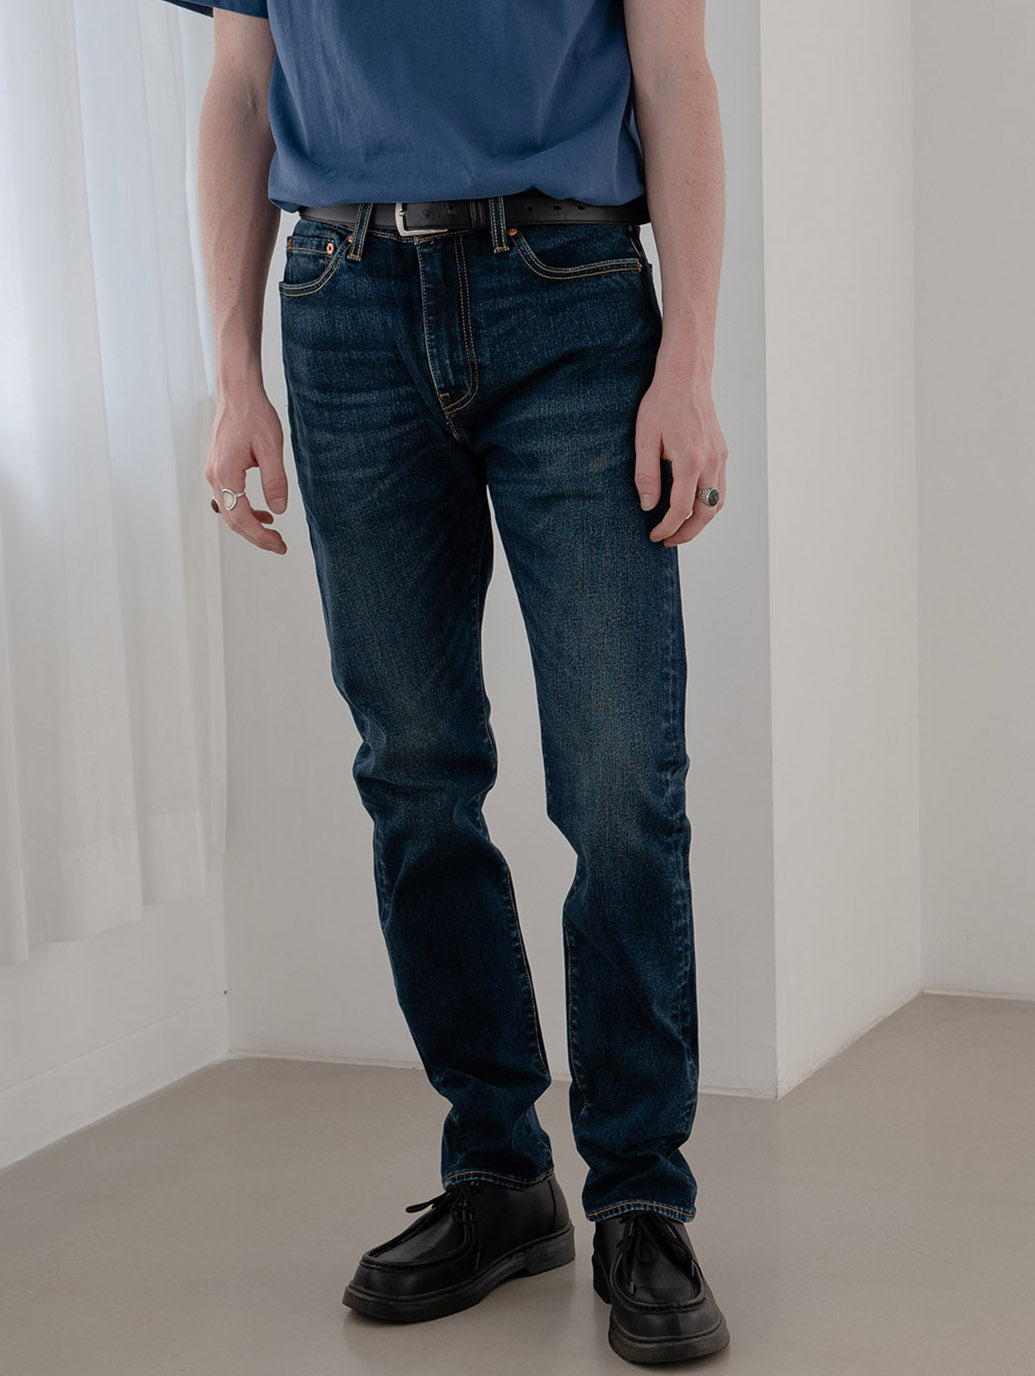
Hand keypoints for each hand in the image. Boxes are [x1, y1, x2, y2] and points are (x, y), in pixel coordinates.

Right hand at [207, 385, 287, 553]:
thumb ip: (275, 481)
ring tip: (273, 533)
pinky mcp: (219, 468)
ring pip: (229, 511)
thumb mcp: (271, 448)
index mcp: (226, 474)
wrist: (238, 393)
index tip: (279, 545)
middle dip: (256, 536)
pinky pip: (229, 498)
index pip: (241, 517)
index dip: (260, 536)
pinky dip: (245, 510)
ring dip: (250, 525)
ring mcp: (215, 472)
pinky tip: (263, 512)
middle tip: (279, 546)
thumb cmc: (253, 414)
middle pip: (232, 520)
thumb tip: (279, 509)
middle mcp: (215, 476)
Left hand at [633, 362, 727, 546]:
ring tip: (680, 528)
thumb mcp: (644, 439)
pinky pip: (720, 488)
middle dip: (687, 532)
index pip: (680, 508)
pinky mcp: (722, 452)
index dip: (667, 527)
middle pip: (705, 512)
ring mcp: (720, 457)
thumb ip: (646, 475)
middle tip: (668, 540)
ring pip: (717, 503)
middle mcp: (711, 462)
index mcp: (690, 460)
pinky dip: (708, 504)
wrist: (685, 377)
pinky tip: (691, 505)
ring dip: (700, 521)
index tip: (654, 535)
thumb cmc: (661, 404)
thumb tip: (648, 506)